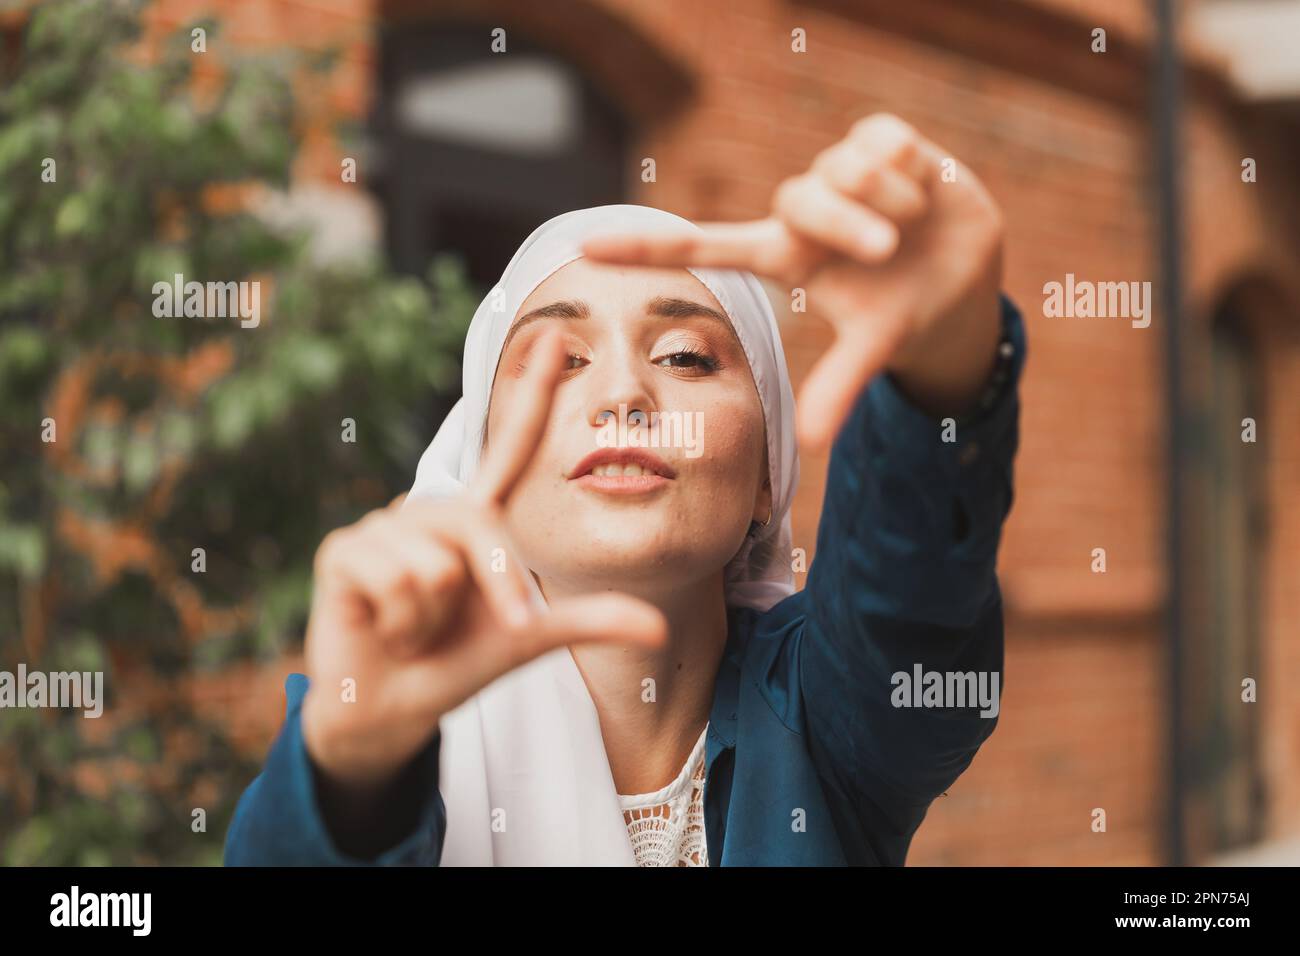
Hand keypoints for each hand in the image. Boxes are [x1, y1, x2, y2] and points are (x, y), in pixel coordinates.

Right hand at [300, 330, 667, 791]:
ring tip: (413, 625)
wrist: (393, 706)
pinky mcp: (343, 550)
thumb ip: (590, 622)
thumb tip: (659, 627)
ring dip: (432, 616)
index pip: (510, 447)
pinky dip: (399, 621)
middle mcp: (432, 511)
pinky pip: (396, 580)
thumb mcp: (530, 639)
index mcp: (479, 519)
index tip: (553, 337)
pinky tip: (382, 626)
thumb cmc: (460, 661)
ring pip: (437, 565)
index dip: (532, 393)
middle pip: (481, 529)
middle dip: (487, 591)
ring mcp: (384, 525)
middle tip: (452, 626)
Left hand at [580, 113, 1004, 450]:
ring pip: (847, 168)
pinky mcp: (878, 139)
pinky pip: (885, 142)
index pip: (703, 246)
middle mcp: (801, 211)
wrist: (968, 268)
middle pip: (800, 196)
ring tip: (909, 227)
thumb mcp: (873, 347)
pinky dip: (912, 172)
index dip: (646, 248)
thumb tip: (808, 446)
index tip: (584, 250)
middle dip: (851, 226)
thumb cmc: (903, 308)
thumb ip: (837, 387)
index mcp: (786, 257)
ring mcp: (838, 172)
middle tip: (888, 251)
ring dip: (890, 205)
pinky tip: (922, 189)